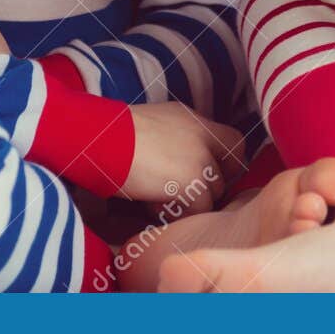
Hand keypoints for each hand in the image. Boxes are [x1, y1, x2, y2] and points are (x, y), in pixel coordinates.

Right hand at [121, 101, 246, 212]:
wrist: (99, 138)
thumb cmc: (113, 135)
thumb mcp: (153, 124)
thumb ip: (177, 139)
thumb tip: (181, 168)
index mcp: (194, 120)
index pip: (235, 143)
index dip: (226, 166)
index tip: (207, 179)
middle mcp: (204, 136)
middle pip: (224, 176)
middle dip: (203, 192)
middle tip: (174, 196)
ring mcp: (201, 159)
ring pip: (211, 196)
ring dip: (187, 204)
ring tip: (155, 198)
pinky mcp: (192, 182)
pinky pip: (197, 211)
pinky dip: (175, 213)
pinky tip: (151, 203)